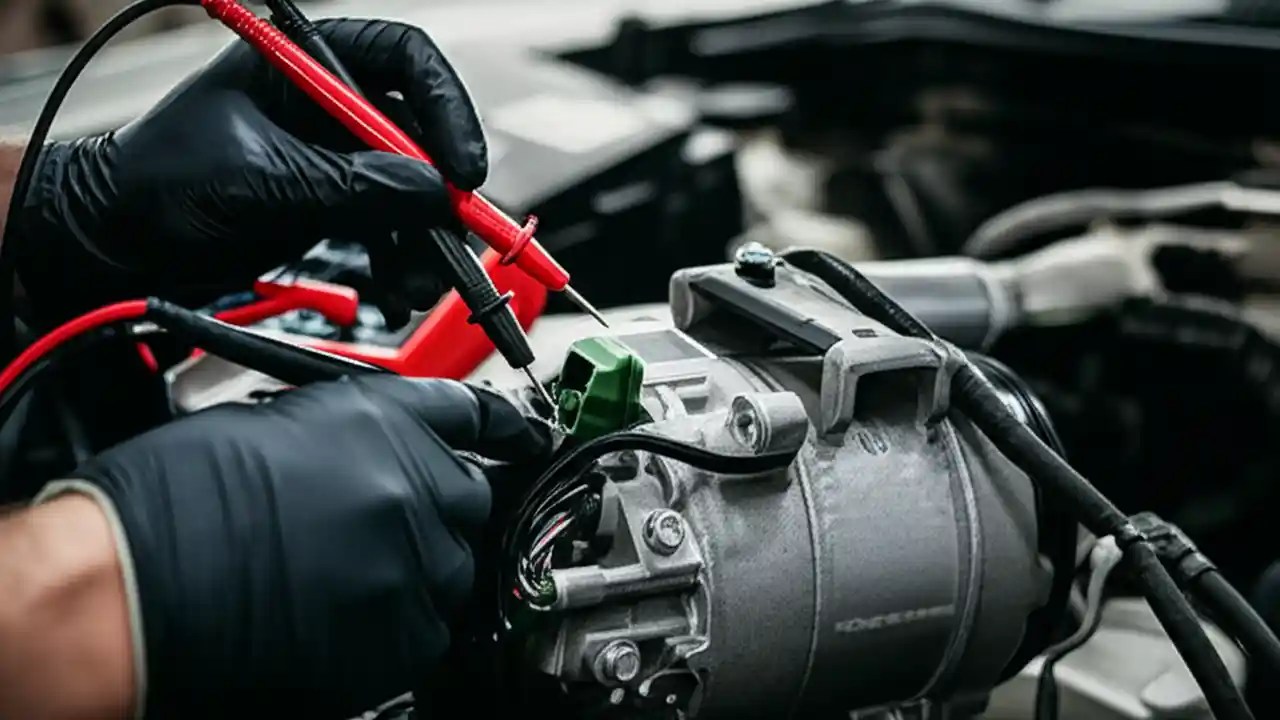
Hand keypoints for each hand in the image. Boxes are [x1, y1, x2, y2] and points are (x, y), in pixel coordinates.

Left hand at [12, 19, 484, 326]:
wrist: (115, 246)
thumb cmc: (153, 183)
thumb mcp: (256, 178)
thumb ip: (347, 185)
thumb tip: (428, 192)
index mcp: (305, 62)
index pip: (404, 59)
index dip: (445, 106)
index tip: (461, 166)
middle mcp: (331, 105)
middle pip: (421, 135)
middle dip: (441, 192)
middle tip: (452, 236)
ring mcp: (337, 159)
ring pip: (414, 191)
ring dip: (426, 240)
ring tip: (418, 281)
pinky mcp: (336, 207)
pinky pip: (392, 229)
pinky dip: (403, 260)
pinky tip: (400, 287)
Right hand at [46, 376, 548, 717]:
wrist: (130, 587)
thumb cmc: (171, 504)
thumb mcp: (270, 424)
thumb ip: (347, 435)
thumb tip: (371, 455)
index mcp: (380, 416)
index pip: (474, 413)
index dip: (504, 426)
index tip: (528, 434)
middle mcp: (413, 480)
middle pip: (472, 493)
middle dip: (440, 505)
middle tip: (388, 524)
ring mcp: (416, 557)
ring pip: (457, 563)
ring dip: (420, 566)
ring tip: (346, 576)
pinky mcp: (405, 631)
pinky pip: (434, 624)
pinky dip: (403, 620)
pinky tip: (346, 615)